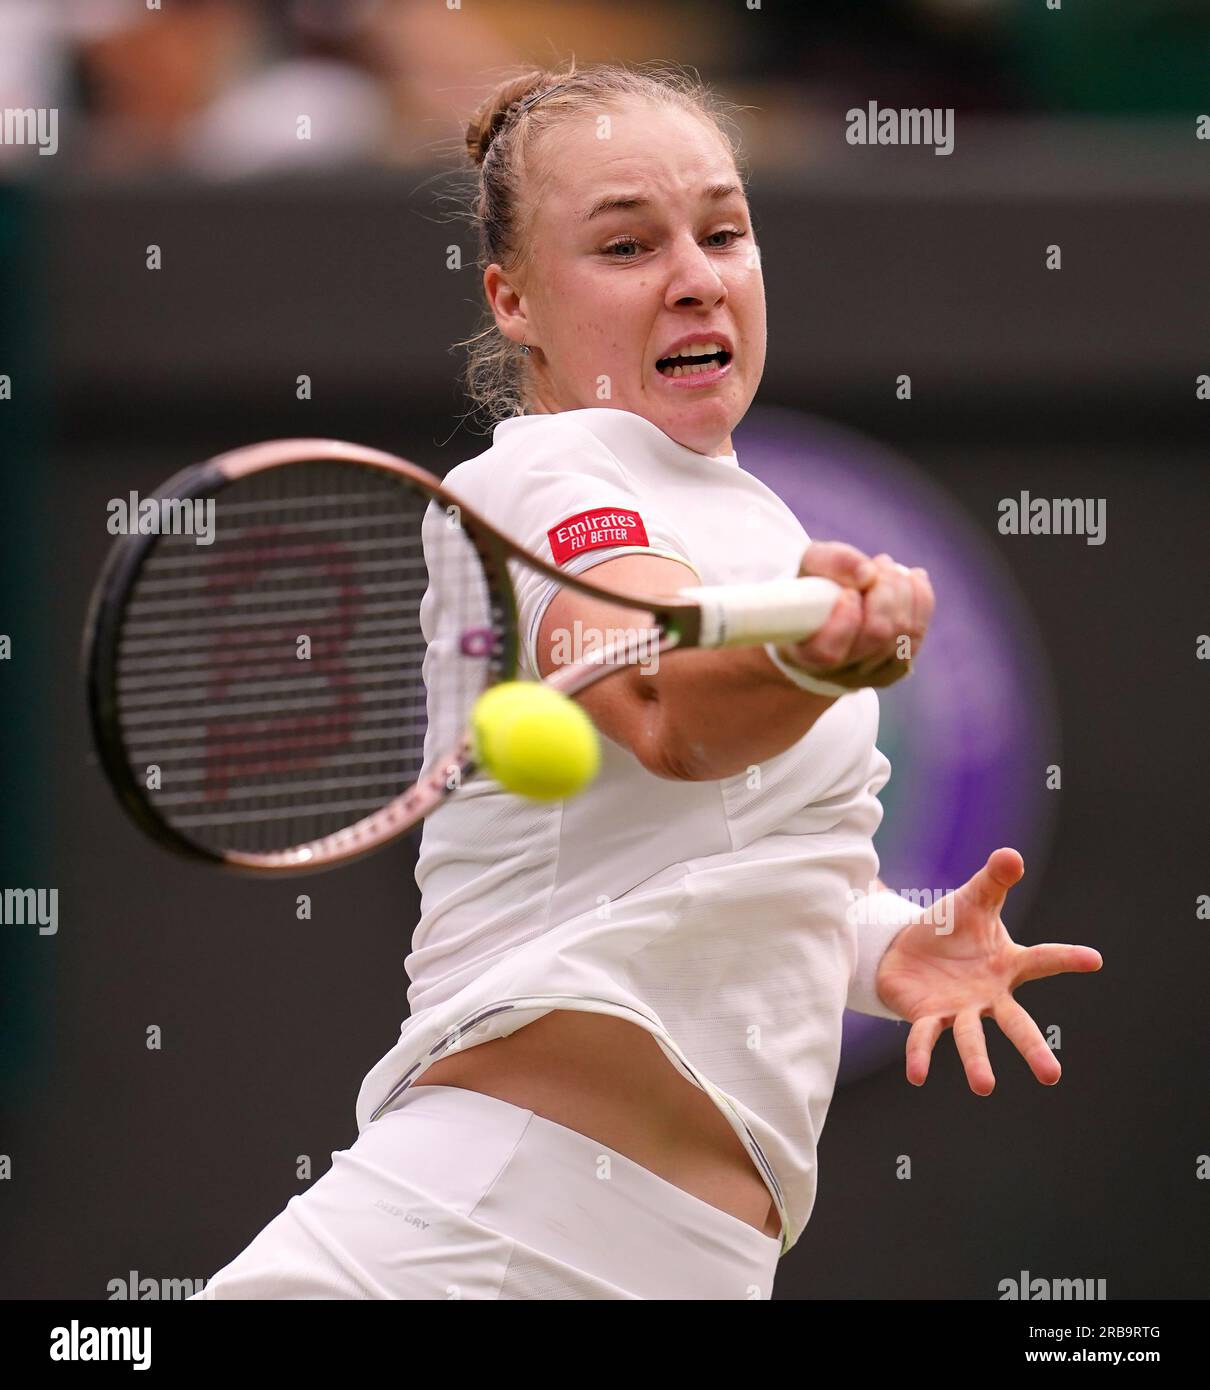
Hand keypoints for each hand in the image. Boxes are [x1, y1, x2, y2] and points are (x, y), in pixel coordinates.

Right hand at [780, 541, 933, 690]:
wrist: (823, 617)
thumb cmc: (814, 591)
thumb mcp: (811, 567)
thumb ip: (832, 562)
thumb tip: (869, 574)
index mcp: (802, 654)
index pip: (828, 653)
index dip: (846, 617)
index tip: (848, 591)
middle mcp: (834, 674)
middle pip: (876, 636)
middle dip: (886, 591)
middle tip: (879, 562)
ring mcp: (866, 677)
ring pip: (902, 635)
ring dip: (903, 590)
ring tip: (888, 567)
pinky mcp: (892, 672)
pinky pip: (917, 636)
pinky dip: (920, 601)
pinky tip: (911, 580)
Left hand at [874, 849, 1102, 1093]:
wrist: (906, 948)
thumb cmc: (951, 928)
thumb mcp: (973, 899)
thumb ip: (994, 881)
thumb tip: (1012, 854)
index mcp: (1006, 965)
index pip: (1041, 960)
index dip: (1066, 958)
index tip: (1094, 959)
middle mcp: (988, 996)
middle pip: (1015, 1023)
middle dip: (1032, 1049)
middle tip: (1051, 1076)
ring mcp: (959, 1010)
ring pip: (971, 1038)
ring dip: (977, 1062)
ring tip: (984, 1087)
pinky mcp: (927, 1016)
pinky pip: (924, 1037)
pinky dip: (920, 1055)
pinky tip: (917, 1075)